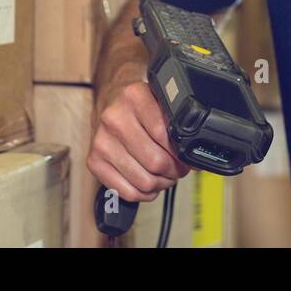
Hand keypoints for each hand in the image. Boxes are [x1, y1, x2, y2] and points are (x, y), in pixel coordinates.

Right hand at [87, 81, 190, 202]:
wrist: (110, 100)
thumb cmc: (139, 105)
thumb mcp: (159, 101)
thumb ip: (176, 123)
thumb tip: (196, 158)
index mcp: (134, 97)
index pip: (164, 134)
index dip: (181, 153)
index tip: (186, 157)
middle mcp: (114, 118)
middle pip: (155, 161)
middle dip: (174, 171)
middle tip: (178, 168)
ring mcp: (101, 141)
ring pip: (143, 181)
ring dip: (160, 184)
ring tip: (164, 175)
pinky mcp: (94, 161)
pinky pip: (127, 192)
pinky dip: (144, 193)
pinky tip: (148, 182)